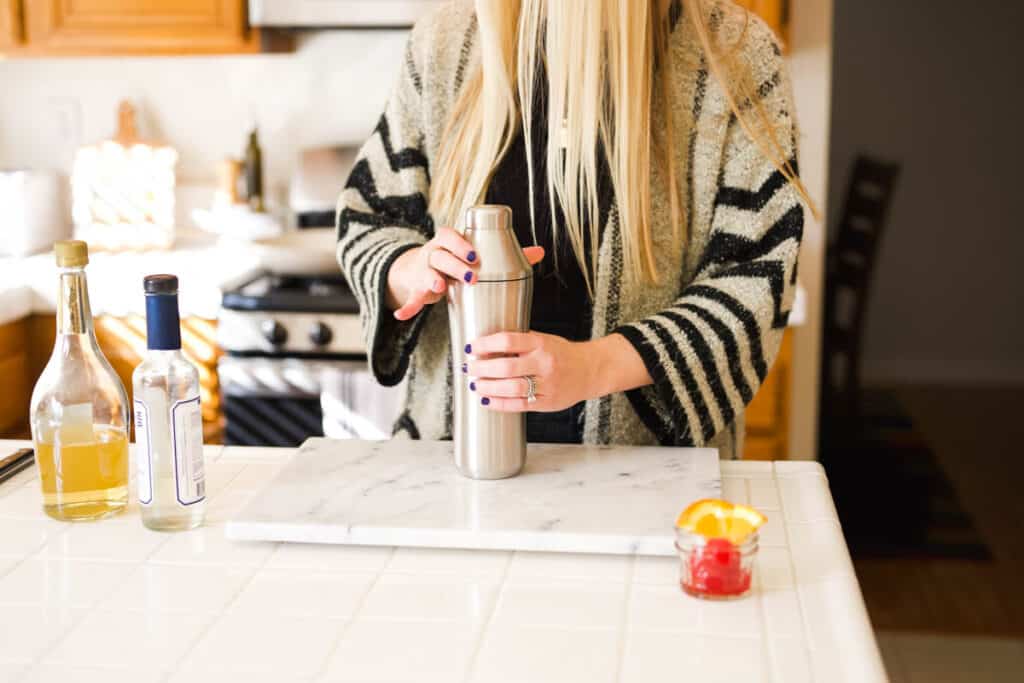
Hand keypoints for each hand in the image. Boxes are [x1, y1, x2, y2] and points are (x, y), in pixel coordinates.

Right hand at [387, 228, 544, 320]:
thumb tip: (540, 251)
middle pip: (441, 255)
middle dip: (454, 265)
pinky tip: (402, 315)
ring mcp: (424, 271)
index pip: (452, 236)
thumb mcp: (474, 254)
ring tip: (439, 288)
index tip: (473, 255)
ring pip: (427, 273)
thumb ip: (505, 253)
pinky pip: (411, 297)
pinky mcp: (416, 288)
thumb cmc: (455, 259)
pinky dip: (407, 306)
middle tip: (470, 277)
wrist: (420, 268)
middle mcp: (434, 252)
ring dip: (432, 280)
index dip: (461, 244)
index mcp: (448, 241)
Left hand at [465, 332, 599, 412]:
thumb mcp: (544, 340)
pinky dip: (499, 403)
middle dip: (482, 368)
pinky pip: (519, 405)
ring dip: (488, 388)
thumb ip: (520, 343)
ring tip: (476, 385)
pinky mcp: (548, 402)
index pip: (507, 341)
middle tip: (469, 368)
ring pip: (511, 388)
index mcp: (541, 344)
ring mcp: (547, 384)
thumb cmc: (563, 354)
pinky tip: (487, 400)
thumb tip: (487, 347)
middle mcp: (544, 363)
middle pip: (506, 367)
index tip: (471, 347)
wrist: (591, 370)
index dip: (485, 344)